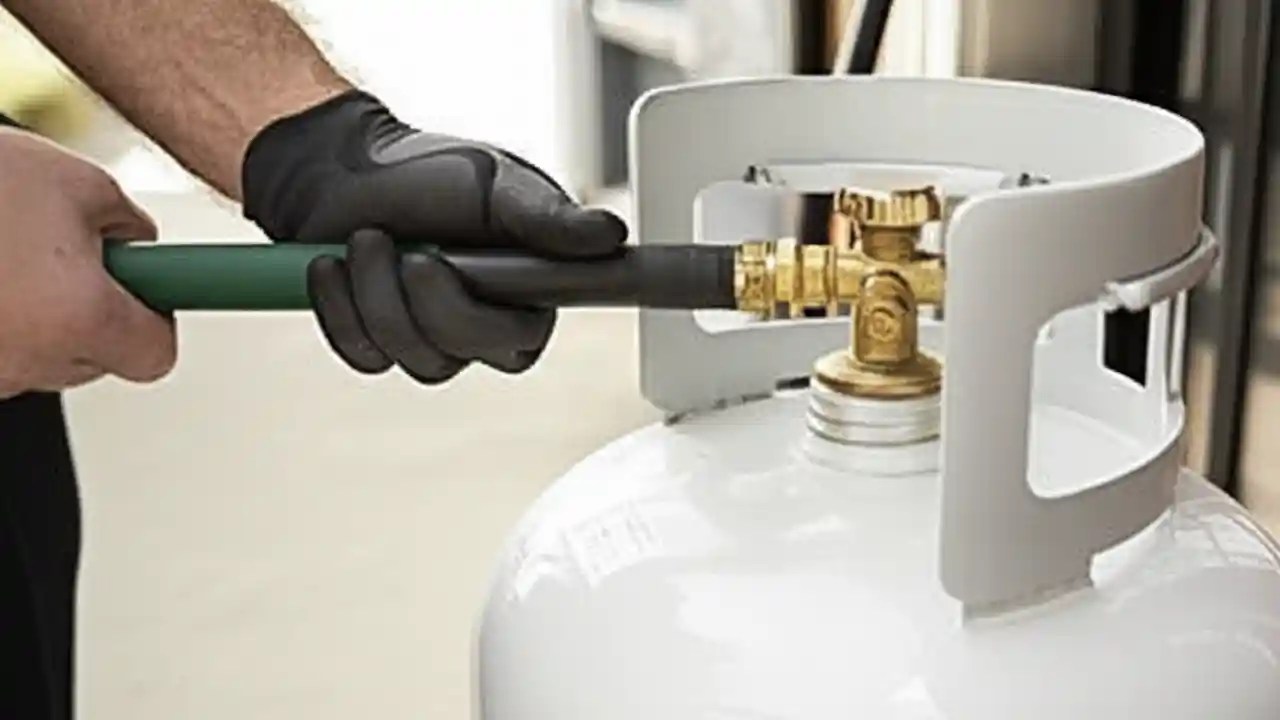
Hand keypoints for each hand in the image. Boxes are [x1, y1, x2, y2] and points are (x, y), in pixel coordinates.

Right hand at [0, 128, 174, 397]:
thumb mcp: (74, 181)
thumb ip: (127, 225)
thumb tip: (141, 248)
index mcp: (83, 319)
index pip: (155, 356)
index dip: (154, 318)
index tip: (144, 291)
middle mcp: (32, 363)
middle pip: (94, 359)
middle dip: (87, 311)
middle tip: (53, 253)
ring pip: (36, 357)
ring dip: (30, 314)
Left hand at [241, 91, 627, 383]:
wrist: (342, 168)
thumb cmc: (426, 171)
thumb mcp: (497, 184)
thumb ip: (549, 218)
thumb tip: (610, 236)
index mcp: (528, 290)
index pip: (525, 338)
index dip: (489, 319)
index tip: (450, 267)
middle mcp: (485, 323)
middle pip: (462, 352)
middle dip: (423, 299)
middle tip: (406, 248)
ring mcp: (430, 338)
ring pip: (411, 357)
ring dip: (376, 297)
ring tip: (367, 240)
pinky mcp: (378, 345)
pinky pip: (364, 358)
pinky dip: (340, 309)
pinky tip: (333, 268)